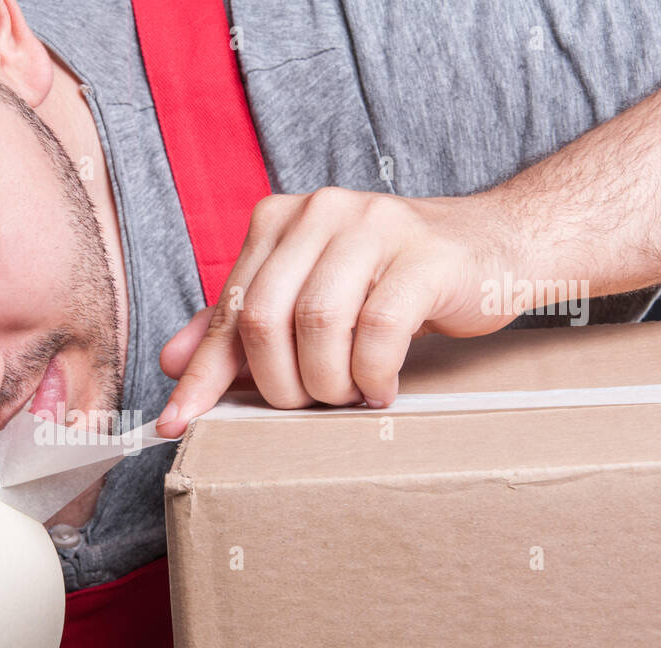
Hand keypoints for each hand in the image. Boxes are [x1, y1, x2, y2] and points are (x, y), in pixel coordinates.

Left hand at [157, 188, 524, 435]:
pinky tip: (381, 385)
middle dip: (280, 384)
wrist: (489, 249)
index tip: (175, 424)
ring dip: (327, 381)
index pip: (227, 309)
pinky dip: (372, 374)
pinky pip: (377, 332)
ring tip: (348, 393)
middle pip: (264, 319)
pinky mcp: (424, 256)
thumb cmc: (387, 281)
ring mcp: (374, 226)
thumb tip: (172, 362)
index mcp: (278, 220)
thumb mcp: (306, 295)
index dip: (202, 375)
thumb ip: (239, 324)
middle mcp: (319, 211)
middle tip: (310, 402)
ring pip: (317, 326)